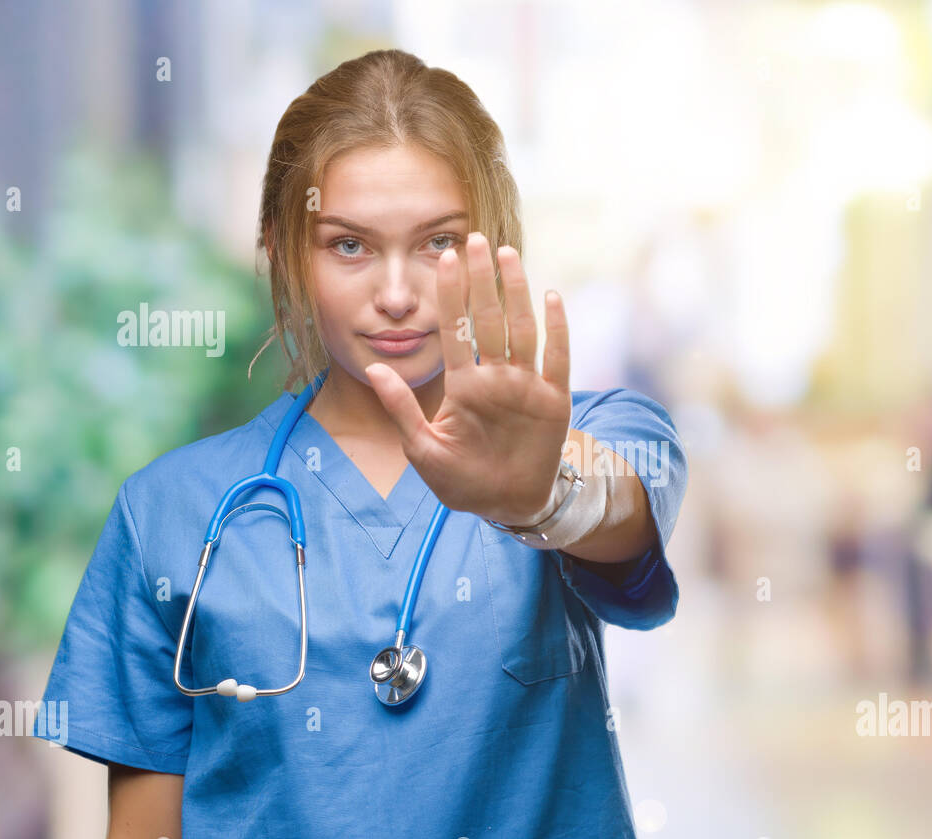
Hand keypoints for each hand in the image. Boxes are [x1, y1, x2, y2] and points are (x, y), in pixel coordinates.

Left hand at [364, 232, 572, 524]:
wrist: (507, 505)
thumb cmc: (462, 481)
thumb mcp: (423, 449)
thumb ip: (401, 409)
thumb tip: (374, 368)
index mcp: (464, 386)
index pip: (454, 330)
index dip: (450, 294)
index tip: (445, 257)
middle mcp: (495, 378)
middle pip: (487, 319)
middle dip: (480, 280)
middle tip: (474, 239)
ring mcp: (525, 387)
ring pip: (520, 330)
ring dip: (514, 292)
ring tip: (507, 256)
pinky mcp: (553, 402)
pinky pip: (556, 358)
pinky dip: (555, 329)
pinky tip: (550, 296)